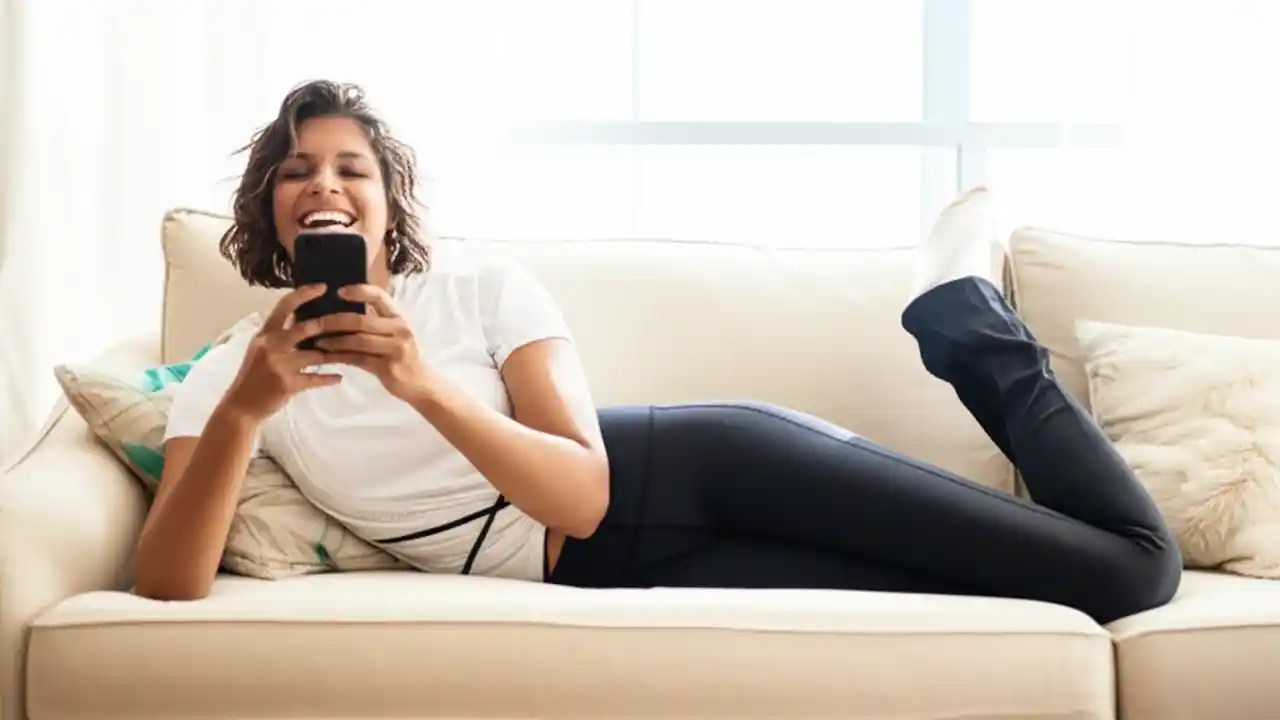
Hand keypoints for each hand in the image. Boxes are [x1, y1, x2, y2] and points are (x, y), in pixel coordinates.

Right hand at [223, 284, 343, 422]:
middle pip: (305, 328)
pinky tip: (339, 377)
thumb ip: (280, 335)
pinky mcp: (288, 385)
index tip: (323, 287)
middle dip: (328, 326)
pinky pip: (316, 379)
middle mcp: (271, 345)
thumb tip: (306, 320)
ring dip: (336, 355)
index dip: (304, 293)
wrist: (241, 405)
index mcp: (265, 333)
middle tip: (347, 324)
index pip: (284, 305)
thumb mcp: (261, 349)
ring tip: (351, 353)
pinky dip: (329, 378)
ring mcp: (280, 365)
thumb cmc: (254, 375)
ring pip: (316, 355)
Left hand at [311, 284, 434, 401]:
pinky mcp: (388, 367)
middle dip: (334, 321)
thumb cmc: (400, 354)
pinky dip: (340, 357)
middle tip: (314, 323)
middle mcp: (399, 329)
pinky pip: (358, 359)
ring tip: (317, 341)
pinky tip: (327, 356)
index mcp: (398, 317)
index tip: (338, 292)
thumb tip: (341, 310)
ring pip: (358, 341)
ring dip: (334, 341)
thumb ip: (374, 322)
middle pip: (362, 320)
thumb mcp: (393, 333)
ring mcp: (396, 348)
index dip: (359, 292)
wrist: (419, 382)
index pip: (379, 296)